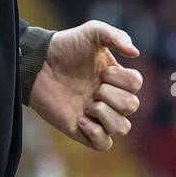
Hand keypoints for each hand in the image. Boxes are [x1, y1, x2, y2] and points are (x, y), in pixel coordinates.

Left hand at [27, 20, 142, 150]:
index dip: (122, 79)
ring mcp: (96, 115)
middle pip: (132, 106)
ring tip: (88, 106)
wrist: (39, 63)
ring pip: (122, 129)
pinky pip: (104, 145)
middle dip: (112, 96)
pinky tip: (81, 119)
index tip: (102, 71)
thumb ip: (117, 36)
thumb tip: (136, 53)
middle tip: (93, 88)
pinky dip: (96, 133)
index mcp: (115, 78)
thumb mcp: (93, 31)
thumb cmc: (66, 45)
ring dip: (106, 116)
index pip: (137, 85)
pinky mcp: (81, 130)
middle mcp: (109, 98)